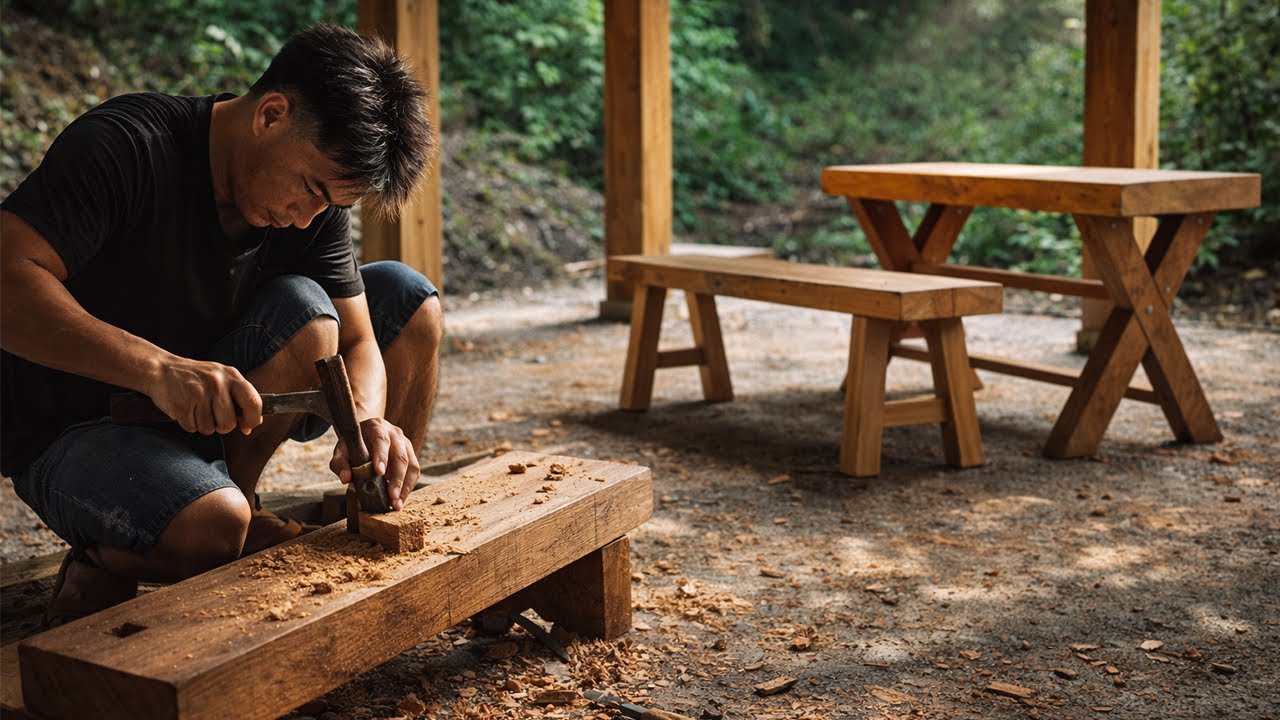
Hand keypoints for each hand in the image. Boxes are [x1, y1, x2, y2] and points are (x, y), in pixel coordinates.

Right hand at [146, 358, 261, 434]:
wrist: (161, 369)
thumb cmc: (195, 377)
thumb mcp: (222, 379)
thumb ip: (239, 398)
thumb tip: (253, 424)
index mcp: (231, 375)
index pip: (253, 402)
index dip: (252, 419)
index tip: (247, 425)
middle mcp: (217, 383)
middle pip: (229, 423)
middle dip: (221, 426)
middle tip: (212, 415)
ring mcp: (199, 393)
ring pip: (209, 428)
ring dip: (203, 425)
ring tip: (196, 408)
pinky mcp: (182, 404)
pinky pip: (192, 428)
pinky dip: (188, 423)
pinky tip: (185, 409)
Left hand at [329, 417, 418, 510]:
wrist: (365, 435)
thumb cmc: (353, 444)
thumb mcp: (341, 451)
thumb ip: (340, 463)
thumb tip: (345, 478)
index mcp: (376, 428)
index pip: (381, 440)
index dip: (381, 456)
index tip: (379, 472)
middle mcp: (395, 434)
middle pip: (400, 456)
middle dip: (397, 479)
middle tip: (392, 497)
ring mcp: (405, 444)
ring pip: (411, 465)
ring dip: (405, 486)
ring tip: (397, 504)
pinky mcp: (410, 456)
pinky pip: (414, 472)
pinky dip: (408, 487)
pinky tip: (400, 499)